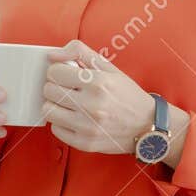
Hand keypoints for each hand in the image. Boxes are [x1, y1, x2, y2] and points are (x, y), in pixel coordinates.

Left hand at [42, 40, 156, 155]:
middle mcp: (92, 105)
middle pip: (49, 91)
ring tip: (69, 104)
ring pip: (48, 111)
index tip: (66, 75)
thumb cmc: (126, 94)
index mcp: (98, 82)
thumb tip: (52, 56)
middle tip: (68, 89)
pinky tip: (74, 118)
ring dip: (56, 105)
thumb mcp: (109, 67)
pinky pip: (56, 130)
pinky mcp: (85, 143)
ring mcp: (88, 127)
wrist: (147, 125)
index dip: (58, 71)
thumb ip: (79, 52)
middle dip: (55, 86)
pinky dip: (62, 123)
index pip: (54, 72)